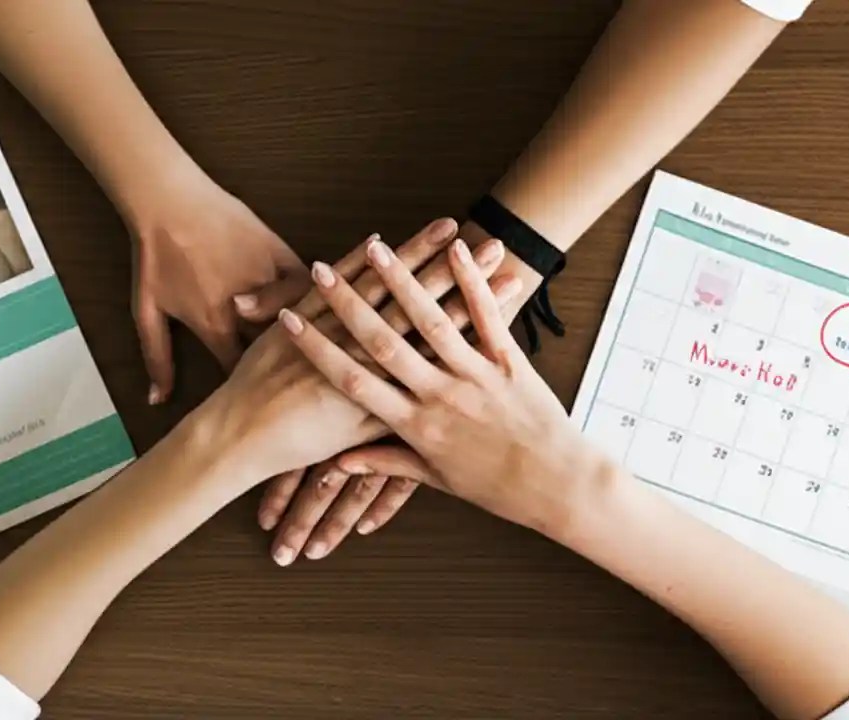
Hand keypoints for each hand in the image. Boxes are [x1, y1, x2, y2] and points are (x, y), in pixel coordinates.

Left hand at [129, 174, 307, 403]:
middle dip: (285, 366)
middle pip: (277, 352)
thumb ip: (157, 359)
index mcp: (215, 326)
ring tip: (319, 349)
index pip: (242, 373)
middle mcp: (247, 308)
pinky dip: (322, 299)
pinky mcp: (282, 254)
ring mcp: (268, 279)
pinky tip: (330, 311)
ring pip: (303, 320)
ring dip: (310, 335)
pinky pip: (311, 285)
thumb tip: (157, 401)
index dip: (252, 387)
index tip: (257, 393)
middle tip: (294, 378)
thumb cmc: (155, 257)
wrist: (169, 201)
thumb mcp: (147, 311)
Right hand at [244, 221, 532, 564]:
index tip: (289, 322)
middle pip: (384, 342)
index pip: (354, 381)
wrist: (560, 486)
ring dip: (405, 280)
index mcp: (416, 426)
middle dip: (349, 304)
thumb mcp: (437, 478)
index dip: (318, 350)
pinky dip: (472, 282)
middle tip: (320, 271)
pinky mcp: (510, 362)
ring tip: (379, 246)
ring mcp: (475, 376)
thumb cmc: (496, 488)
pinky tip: (456, 249)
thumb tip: (342, 466)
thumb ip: (387, 462)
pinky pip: (487, 318)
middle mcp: (440, 397)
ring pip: (432, 322)